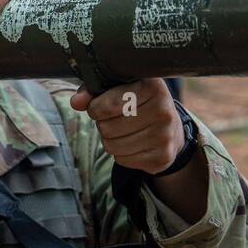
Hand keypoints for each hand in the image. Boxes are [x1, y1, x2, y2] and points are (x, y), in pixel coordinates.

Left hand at [69, 78, 185, 173]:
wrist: (170, 126)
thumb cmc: (137, 102)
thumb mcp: (118, 88)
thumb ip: (94, 91)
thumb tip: (76, 102)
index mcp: (152, 87)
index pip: (108, 105)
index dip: (95, 108)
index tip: (99, 106)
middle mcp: (163, 111)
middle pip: (107, 128)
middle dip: (103, 125)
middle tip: (114, 120)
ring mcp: (165, 136)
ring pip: (112, 146)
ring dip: (110, 140)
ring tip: (123, 131)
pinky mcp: (162, 157)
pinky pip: (123, 160)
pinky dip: (121, 154)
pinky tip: (133, 143)